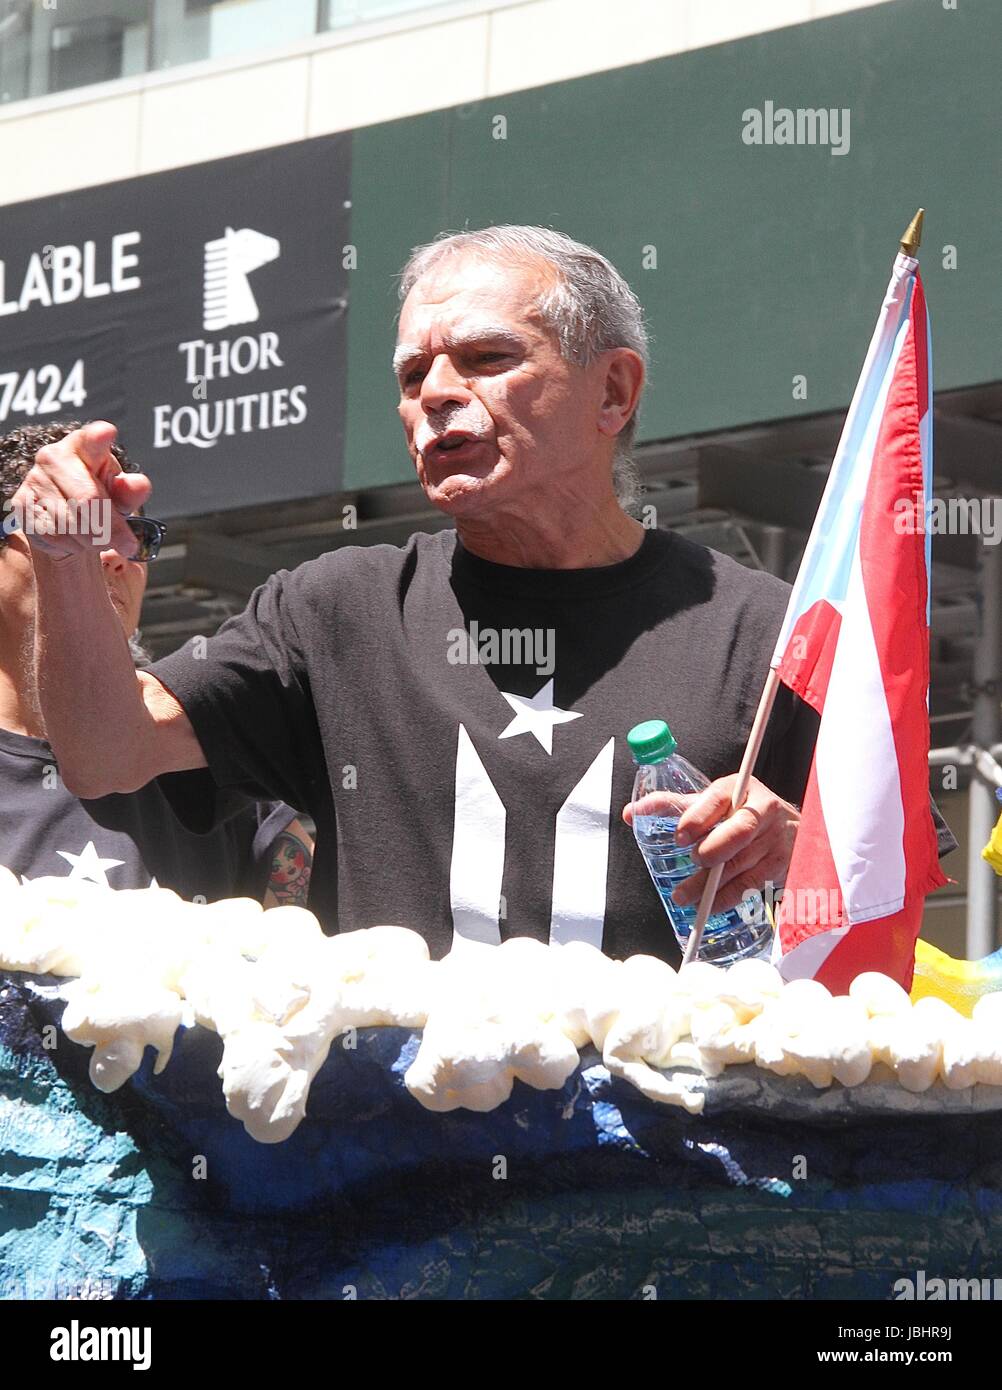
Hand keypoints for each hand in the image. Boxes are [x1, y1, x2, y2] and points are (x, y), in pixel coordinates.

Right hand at [8, 420, 150, 559]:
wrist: (70, 516)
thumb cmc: (100, 497)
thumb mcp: (121, 494)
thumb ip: (131, 490)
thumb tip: (138, 484)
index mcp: (85, 446)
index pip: (92, 440)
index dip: (99, 437)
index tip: (107, 433)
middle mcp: (54, 456)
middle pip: (88, 499)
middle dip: (111, 528)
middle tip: (127, 544)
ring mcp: (35, 479)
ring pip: (71, 524)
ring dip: (92, 540)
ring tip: (97, 537)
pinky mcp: (22, 503)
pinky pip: (54, 535)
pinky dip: (72, 545)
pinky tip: (76, 539)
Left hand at [623, 775, 799, 914]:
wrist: (792, 829)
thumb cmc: (741, 814)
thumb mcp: (714, 803)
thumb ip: (675, 806)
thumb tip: (631, 812)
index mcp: (739, 788)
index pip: (718, 799)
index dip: (699, 817)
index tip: (680, 836)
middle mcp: (761, 810)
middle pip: (738, 832)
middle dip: (713, 850)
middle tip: (694, 861)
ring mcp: (775, 838)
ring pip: (741, 863)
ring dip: (712, 884)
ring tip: (684, 896)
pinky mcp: (780, 863)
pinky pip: (751, 884)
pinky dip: (727, 898)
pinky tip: (709, 906)